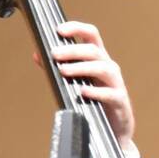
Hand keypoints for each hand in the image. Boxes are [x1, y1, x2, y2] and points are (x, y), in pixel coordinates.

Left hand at [41, 21, 136, 157]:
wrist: (114, 129)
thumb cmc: (94, 101)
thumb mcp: (77, 81)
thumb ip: (60, 67)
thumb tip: (38, 54)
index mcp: (98, 59)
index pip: (91, 35)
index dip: (77, 28)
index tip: (59, 30)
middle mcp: (109, 67)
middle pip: (94, 50)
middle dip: (72, 50)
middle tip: (54, 54)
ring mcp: (116, 84)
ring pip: (103, 68)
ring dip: (81, 67)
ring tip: (64, 71)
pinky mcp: (120, 101)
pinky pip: (109, 93)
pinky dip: (95, 91)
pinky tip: (81, 91)